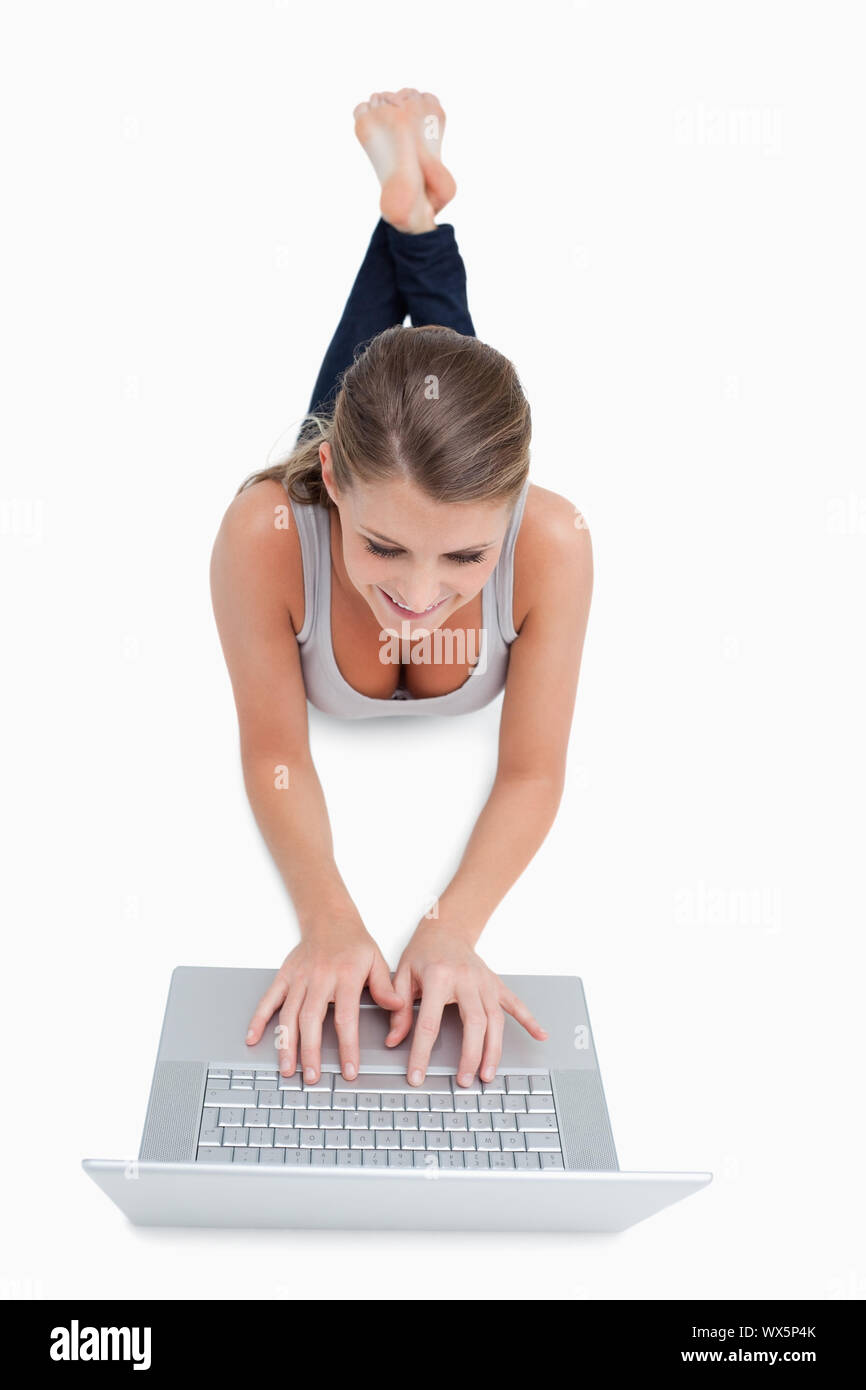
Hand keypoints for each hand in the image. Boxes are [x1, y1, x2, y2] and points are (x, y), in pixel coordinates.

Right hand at [245, 912, 403, 1082]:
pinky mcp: (284, 976)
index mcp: (345, 977)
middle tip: (313, 1077)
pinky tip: (253, 1038)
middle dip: (311, 1052)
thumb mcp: (377, 961)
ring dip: (286, 1044)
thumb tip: (398, 1008)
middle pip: (311, 1020)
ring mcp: (299, 978)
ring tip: (287, 1069)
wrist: (329, 918)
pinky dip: (259, 1019)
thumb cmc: (354, 944)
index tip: (349, 1070)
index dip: (347, 1047)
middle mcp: (319, 978)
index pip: (345, 1018)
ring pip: (289, 1014)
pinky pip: (269, 999)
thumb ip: (385, 987)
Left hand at [387, 921, 547, 1086]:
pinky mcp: (496, 983)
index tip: (417, 1075)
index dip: (422, 1053)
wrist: (446, 927)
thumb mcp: (403, 975)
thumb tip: (394, 1040)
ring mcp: (484, 982)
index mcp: (438, 977)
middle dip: (470, 1056)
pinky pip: (515, 1004)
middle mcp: (466, 980)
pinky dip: (529, 1020)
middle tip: (465, 1080)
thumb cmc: (423, 952)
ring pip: (495, 1020)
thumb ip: (399, 1009)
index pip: (429, 1023)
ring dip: (494, 1049)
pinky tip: (540, 1035)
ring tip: (488, 1074)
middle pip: (473, 1024)